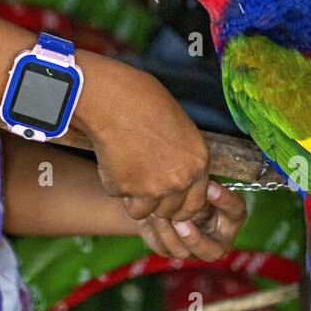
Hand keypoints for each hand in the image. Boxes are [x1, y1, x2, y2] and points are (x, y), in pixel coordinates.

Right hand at [76, 55, 215, 222]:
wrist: (112, 99)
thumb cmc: (144, 100)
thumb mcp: (180, 127)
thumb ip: (183, 156)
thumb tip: (175, 173)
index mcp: (198, 163)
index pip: (195, 203)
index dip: (178, 203)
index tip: (167, 199)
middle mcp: (179, 181)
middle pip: (169, 212)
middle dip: (155, 203)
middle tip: (142, 184)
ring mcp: (152, 189)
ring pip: (141, 211)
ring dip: (132, 196)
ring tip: (125, 167)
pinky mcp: (124, 189)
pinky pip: (118, 195)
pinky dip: (113, 182)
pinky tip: (112, 158)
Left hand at [134, 181, 246, 261]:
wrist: (160, 193)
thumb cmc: (187, 180)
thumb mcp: (198, 177)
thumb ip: (203, 179)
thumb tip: (201, 173)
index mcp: (230, 217)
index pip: (236, 211)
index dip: (225, 200)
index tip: (209, 184)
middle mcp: (215, 239)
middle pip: (213, 251)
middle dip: (194, 238)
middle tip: (179, 221)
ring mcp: (194, 249)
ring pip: (183, 252)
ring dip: (169, 233)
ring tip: (157, 214)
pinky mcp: (172, 250)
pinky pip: (165, 248)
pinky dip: (157, 232)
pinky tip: (150, 216)